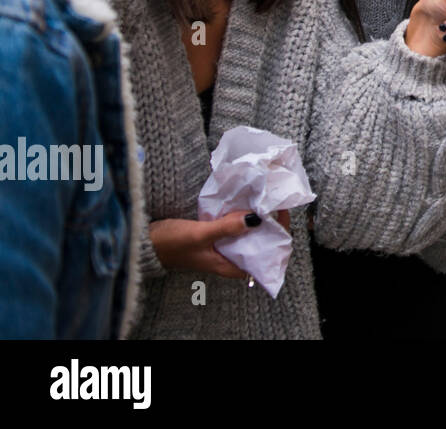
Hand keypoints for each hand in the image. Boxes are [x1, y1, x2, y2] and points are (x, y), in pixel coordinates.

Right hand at [150, 209, 290, 277]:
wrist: (143, 243)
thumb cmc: (170, 244)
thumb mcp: (200, 234)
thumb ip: (227, 227)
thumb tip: (257, 219)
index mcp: (228, 266)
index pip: (264, 258)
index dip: (277, 238)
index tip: (281, 215)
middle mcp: (228, 259)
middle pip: (258, 244)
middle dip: (268, 225)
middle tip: (274, 202)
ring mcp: (221, 248)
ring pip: (246, 234)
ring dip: (255, 220)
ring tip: (264, 199)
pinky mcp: (213, 237)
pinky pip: (233, 228)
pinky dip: (240, 217)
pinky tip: (244, 203)